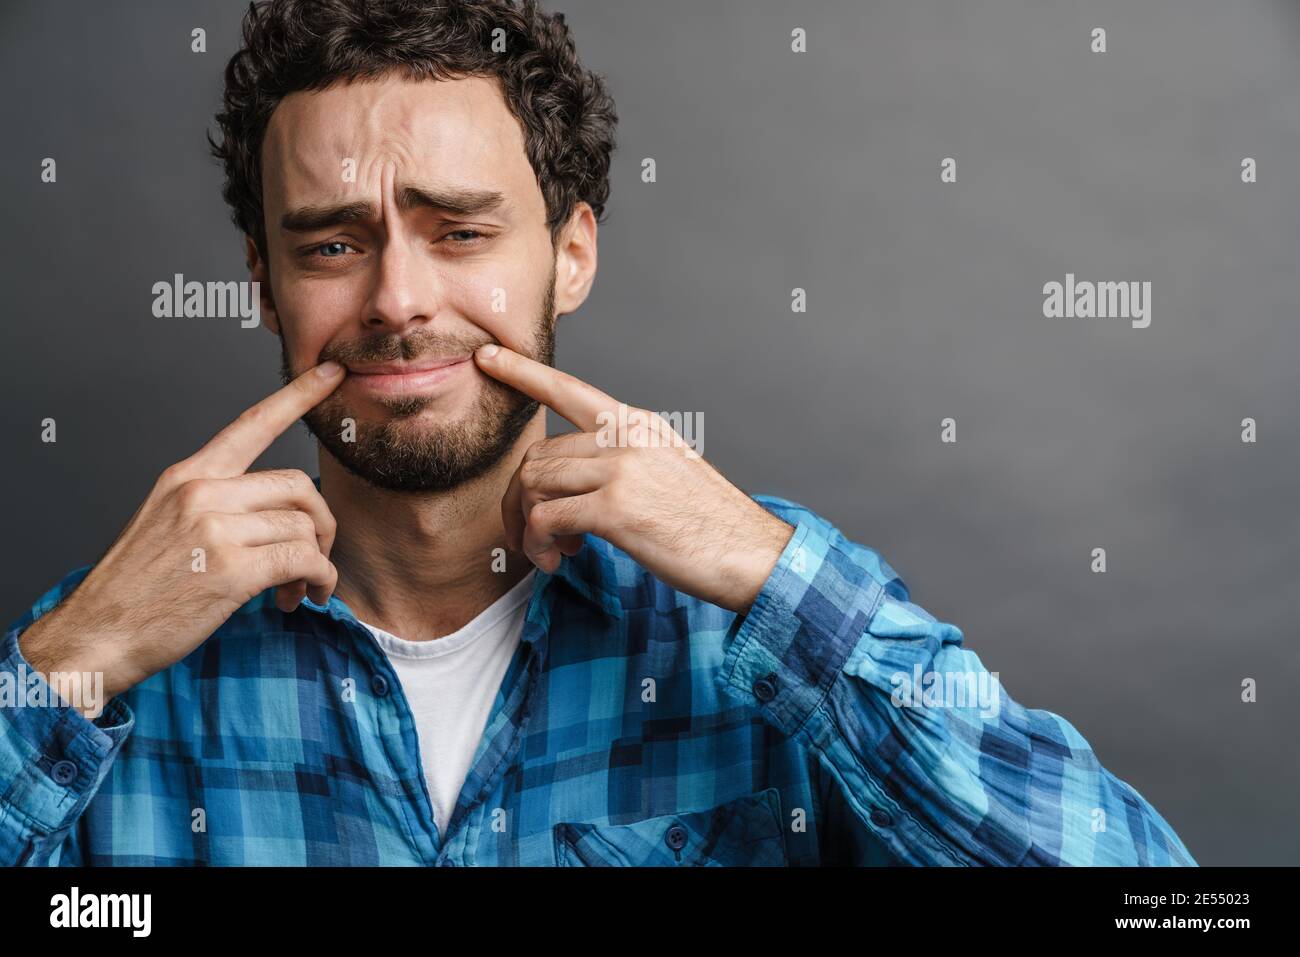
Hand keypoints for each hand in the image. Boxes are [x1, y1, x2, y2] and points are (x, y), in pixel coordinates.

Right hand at [18, 362, 346, 710]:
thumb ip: (215, 506)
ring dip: (316, 562)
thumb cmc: (136, 588)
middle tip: (314, 556)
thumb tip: (274, 516)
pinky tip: (302, 598)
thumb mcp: (165, 523)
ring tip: (296, 590)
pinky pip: (304, 560)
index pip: (252, 424)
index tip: (332, 373)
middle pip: (297, 484)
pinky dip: (318, 580)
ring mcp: (217, 528)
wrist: (97, 633)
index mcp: (188, 476)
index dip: (298, 396)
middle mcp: (203, 492)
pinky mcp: (232, 569)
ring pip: (304, 526)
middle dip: (320, 523)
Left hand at [473, 344, 793, 614]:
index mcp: (638, 425)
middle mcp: (626, 439)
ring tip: (551, 552)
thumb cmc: (711, 523)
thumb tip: (577, 482)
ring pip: (535, 486)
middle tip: (535, 535)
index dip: (523, 373)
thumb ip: (625, 462)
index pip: (570, 391)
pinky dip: (540, 544)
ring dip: (528, 528)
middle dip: (521, 500)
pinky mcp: (615, 509)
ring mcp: (620, 471)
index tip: (488, 357)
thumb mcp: (668, 470)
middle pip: (538, 456)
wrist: (752, 553)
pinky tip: (558, 559)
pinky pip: (546, 519)